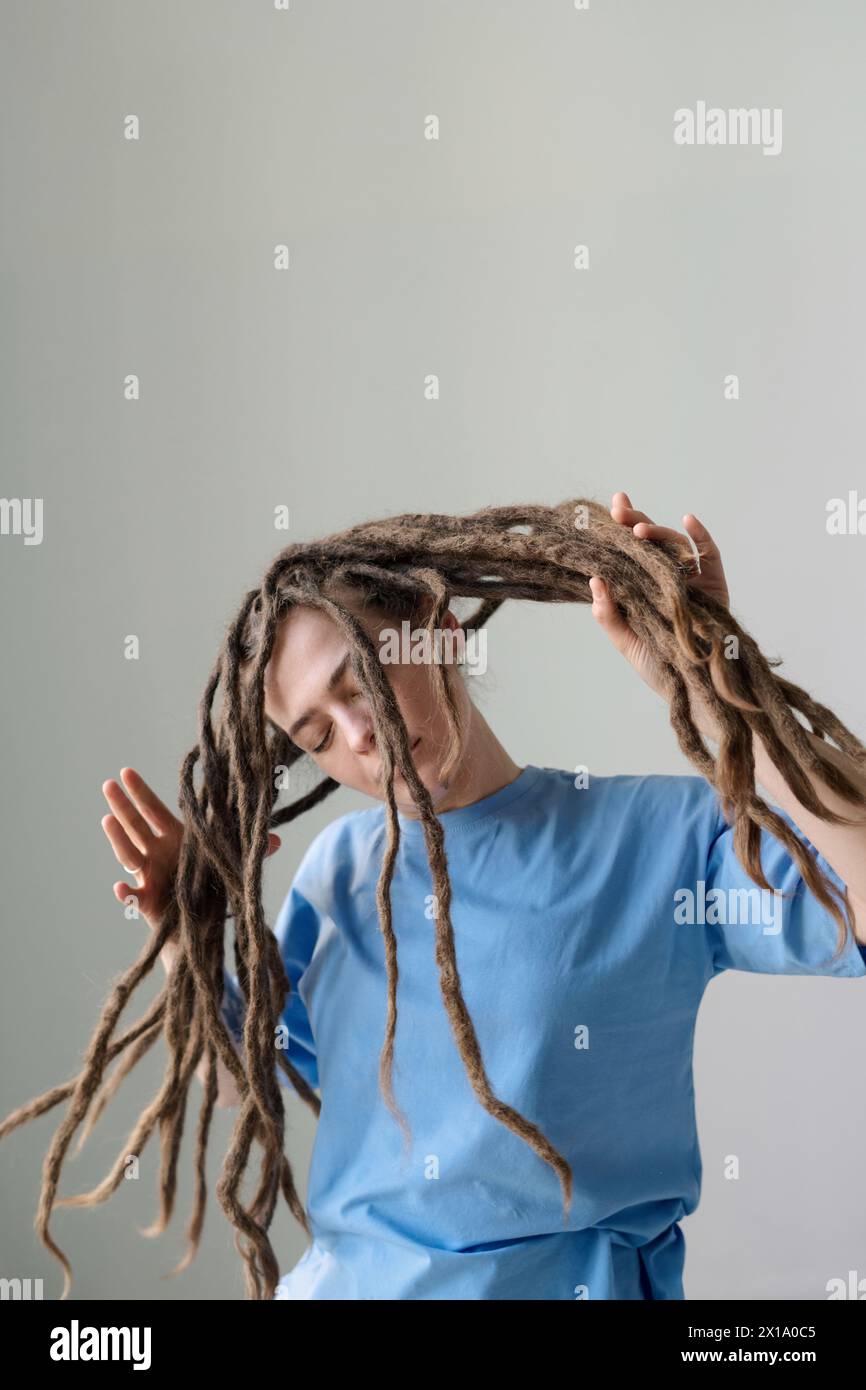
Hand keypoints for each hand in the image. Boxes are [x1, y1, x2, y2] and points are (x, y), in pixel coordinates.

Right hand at [102, 767, 280, 933]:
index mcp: (176, 838)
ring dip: (118, 838)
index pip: (154, 810)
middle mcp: (157, 853)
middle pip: (135, 826)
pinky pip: (133, 896)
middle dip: (122, 806)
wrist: (201, 927)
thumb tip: (277, 840)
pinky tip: (119, 888)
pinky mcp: (147, 901)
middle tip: (107, 785)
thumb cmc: (211, 888)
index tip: (126, 771)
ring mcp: (149, 875)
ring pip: (129, 854)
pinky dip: (125, 894)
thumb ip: (250, 850)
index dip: (141, 792)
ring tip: (107, 821)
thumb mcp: (228, 863)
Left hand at [589, 491, 729, 704]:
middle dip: (633, 522)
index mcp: (642, 587)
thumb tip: (595, 581)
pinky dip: (701, 536)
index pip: (627, 553)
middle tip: (618, 510)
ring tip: (639, 531)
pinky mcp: (715, 584)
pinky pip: (710, 555)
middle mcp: (665, 578)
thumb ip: (609, 615)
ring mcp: (691, 579)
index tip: (607, 509)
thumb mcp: (626, 642)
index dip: (618, 530)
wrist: (694, 690)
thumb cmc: (659, 667)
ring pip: (674, 545)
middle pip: (649, 542)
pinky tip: (688, 521)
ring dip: (658, 533)